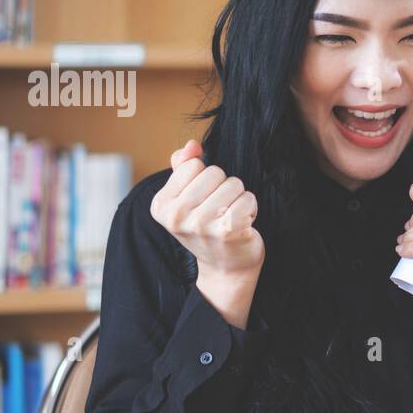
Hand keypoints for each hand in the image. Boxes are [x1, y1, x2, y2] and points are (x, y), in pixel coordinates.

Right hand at [150, 139, 264, 291]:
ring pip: (234, 184)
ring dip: (238, 198)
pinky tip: (243, 223)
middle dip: (224, 187)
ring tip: (231, 217)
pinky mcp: (227, 231)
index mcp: (161, 205)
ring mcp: (201, 225)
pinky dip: (251, 207)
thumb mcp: (187, 198)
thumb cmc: (207, 227)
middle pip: (214, 172)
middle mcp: (177, 216)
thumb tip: (192, 145)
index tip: (204, 200)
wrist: (225, 267)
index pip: (193, 165)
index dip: (205, 179)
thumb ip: (184, 167)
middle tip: (220, 210)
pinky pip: (248, 198)